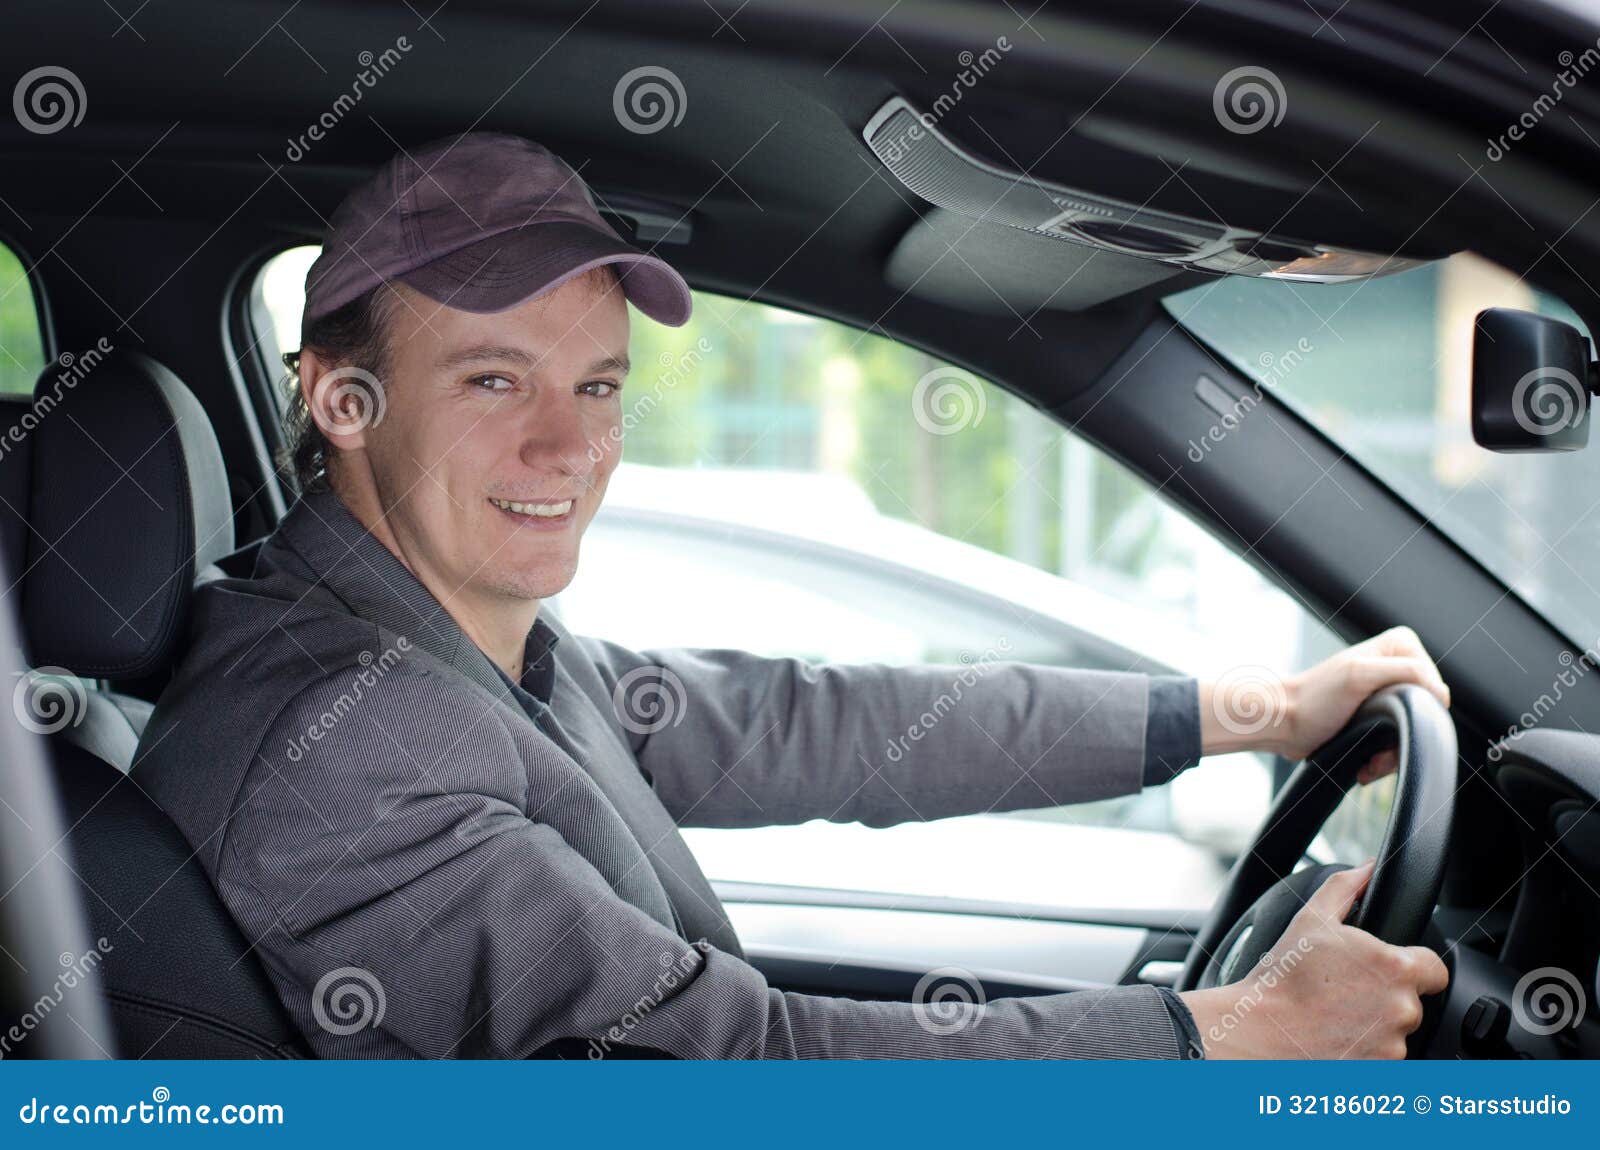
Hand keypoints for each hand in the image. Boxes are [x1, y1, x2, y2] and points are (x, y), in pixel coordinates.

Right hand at [1179, 861, 1449, 1058]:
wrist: (1261, 1031)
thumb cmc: (1283, 978)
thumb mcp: (1311, 919)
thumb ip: (1346, 889)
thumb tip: (1367, 869)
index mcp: (1395, 967)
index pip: (1436, 969)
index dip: (1414, 967)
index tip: (1388, 970)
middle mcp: (1403, 1009)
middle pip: (1412, 1001)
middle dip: (1386, 996)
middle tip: (1346, 991)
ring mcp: (1393, 1045)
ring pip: (1397, 1032)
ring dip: (1375, 1025)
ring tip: (1335, 1016)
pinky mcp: (1381, 1073)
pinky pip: (1382, 1058)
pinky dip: (1364, 1051)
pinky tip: (1334, 1038)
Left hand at [1200, 625, 1449, 769]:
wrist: (1284, 724)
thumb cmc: (1313, 699)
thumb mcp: (1358, 675)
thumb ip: (1405, 673)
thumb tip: (1441, 693)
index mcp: (1399, 645)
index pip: (1435, 684)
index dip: (1418, 709)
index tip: (1389, 718)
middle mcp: (1397, 665)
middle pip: (1425, 712)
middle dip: (1403, 739)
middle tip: (1378, 751)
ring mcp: (1388, 692)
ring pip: (1413, 732)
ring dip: (1392, 756)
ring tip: (1369, 762)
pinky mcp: (1378, 716)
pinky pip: (1397, 743)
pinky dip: (1384, 760)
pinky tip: (1366, 765)